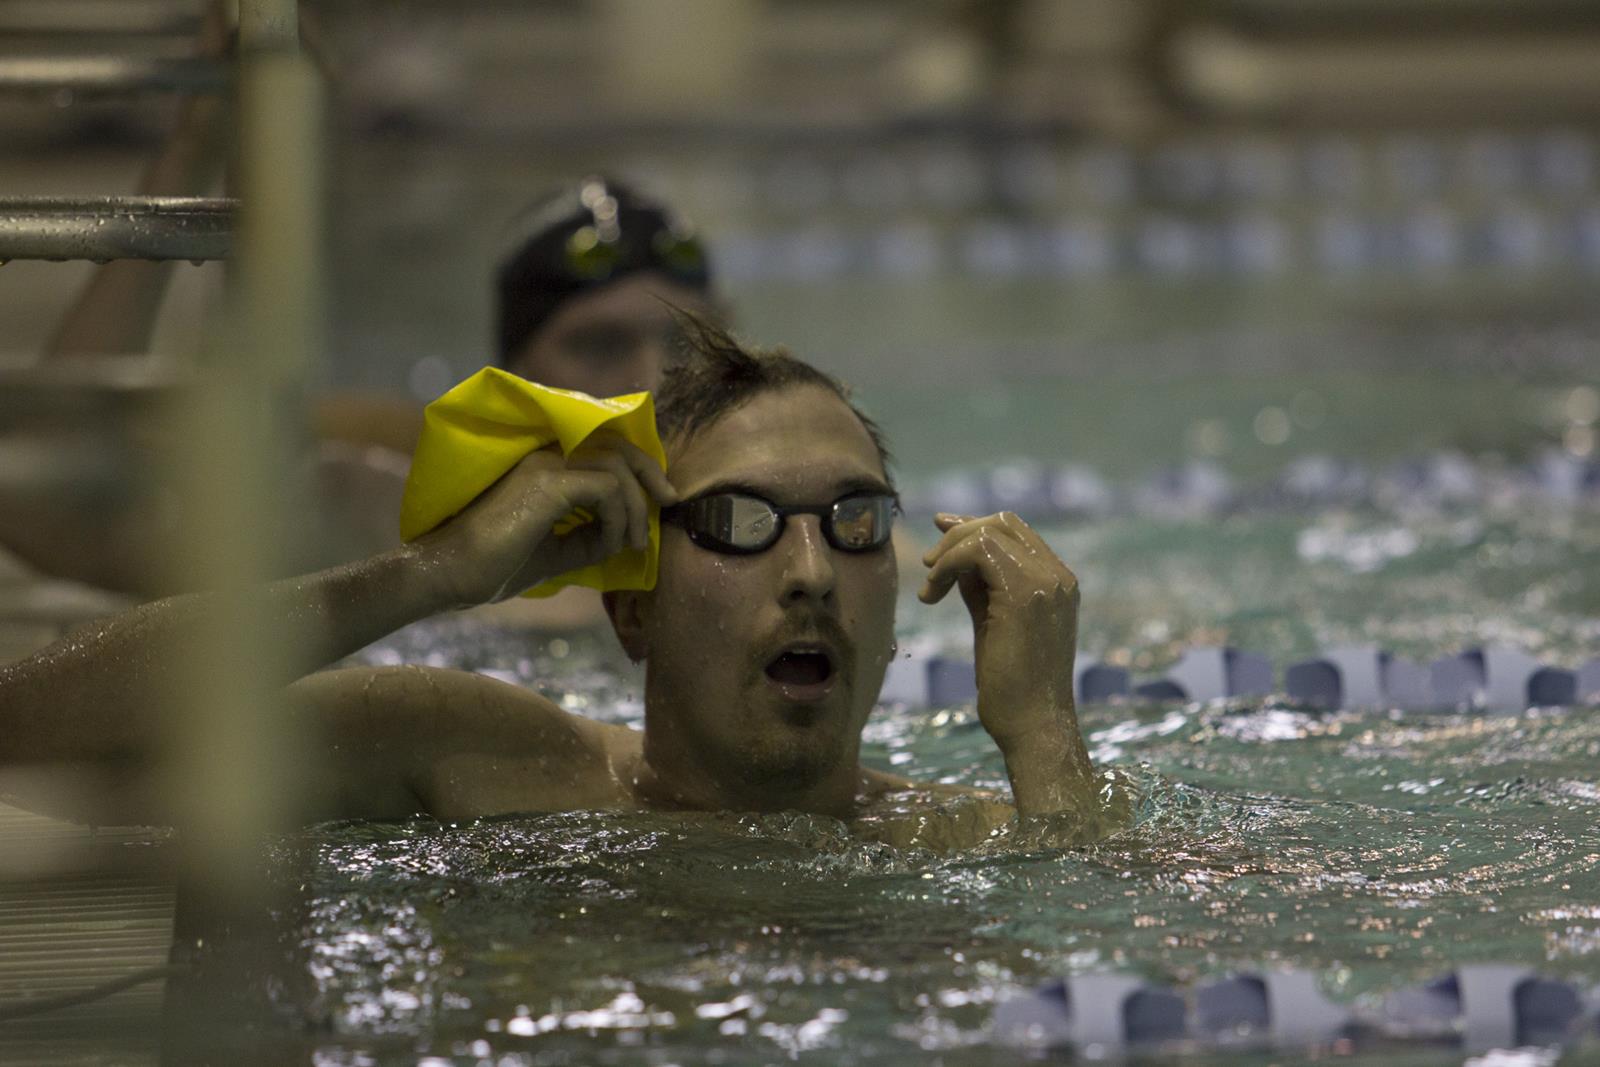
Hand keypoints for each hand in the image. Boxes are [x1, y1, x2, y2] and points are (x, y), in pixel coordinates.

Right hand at [418, 434, 677, 606]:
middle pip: (618, 446)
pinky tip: (610, 544)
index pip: (604, 447)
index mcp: (545, 463)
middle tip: (670, 502)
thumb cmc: (494, 565)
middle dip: (651, 473)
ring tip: (632, 542)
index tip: (658, 499)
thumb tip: (625, 538)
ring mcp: (546, 464)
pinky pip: (607, 490)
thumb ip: (589, 539)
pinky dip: (618, 518)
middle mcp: (546, 453)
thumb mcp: (555, 552)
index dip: (638, 468)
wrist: (449, 574)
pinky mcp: (548, 483)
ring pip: (617, 468)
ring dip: (635, 507)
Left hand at [919, 511, 1079, 747]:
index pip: (1015, 532)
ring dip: (948, 553)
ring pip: (988, 532)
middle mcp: (1059, 576)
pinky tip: (932, 594)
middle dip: (958, 535)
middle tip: (929, 565)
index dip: (972, 527)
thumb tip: (951, 553)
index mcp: (1058, 582)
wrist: (1032, 726)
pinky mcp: (1025, 594)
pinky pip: (978, 551)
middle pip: (1003, 523)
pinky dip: (947, 564)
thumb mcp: (992, 621)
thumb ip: (979, 585)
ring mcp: (1047, 582)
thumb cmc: (1012, 685)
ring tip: (930, 589)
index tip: (938, 533)